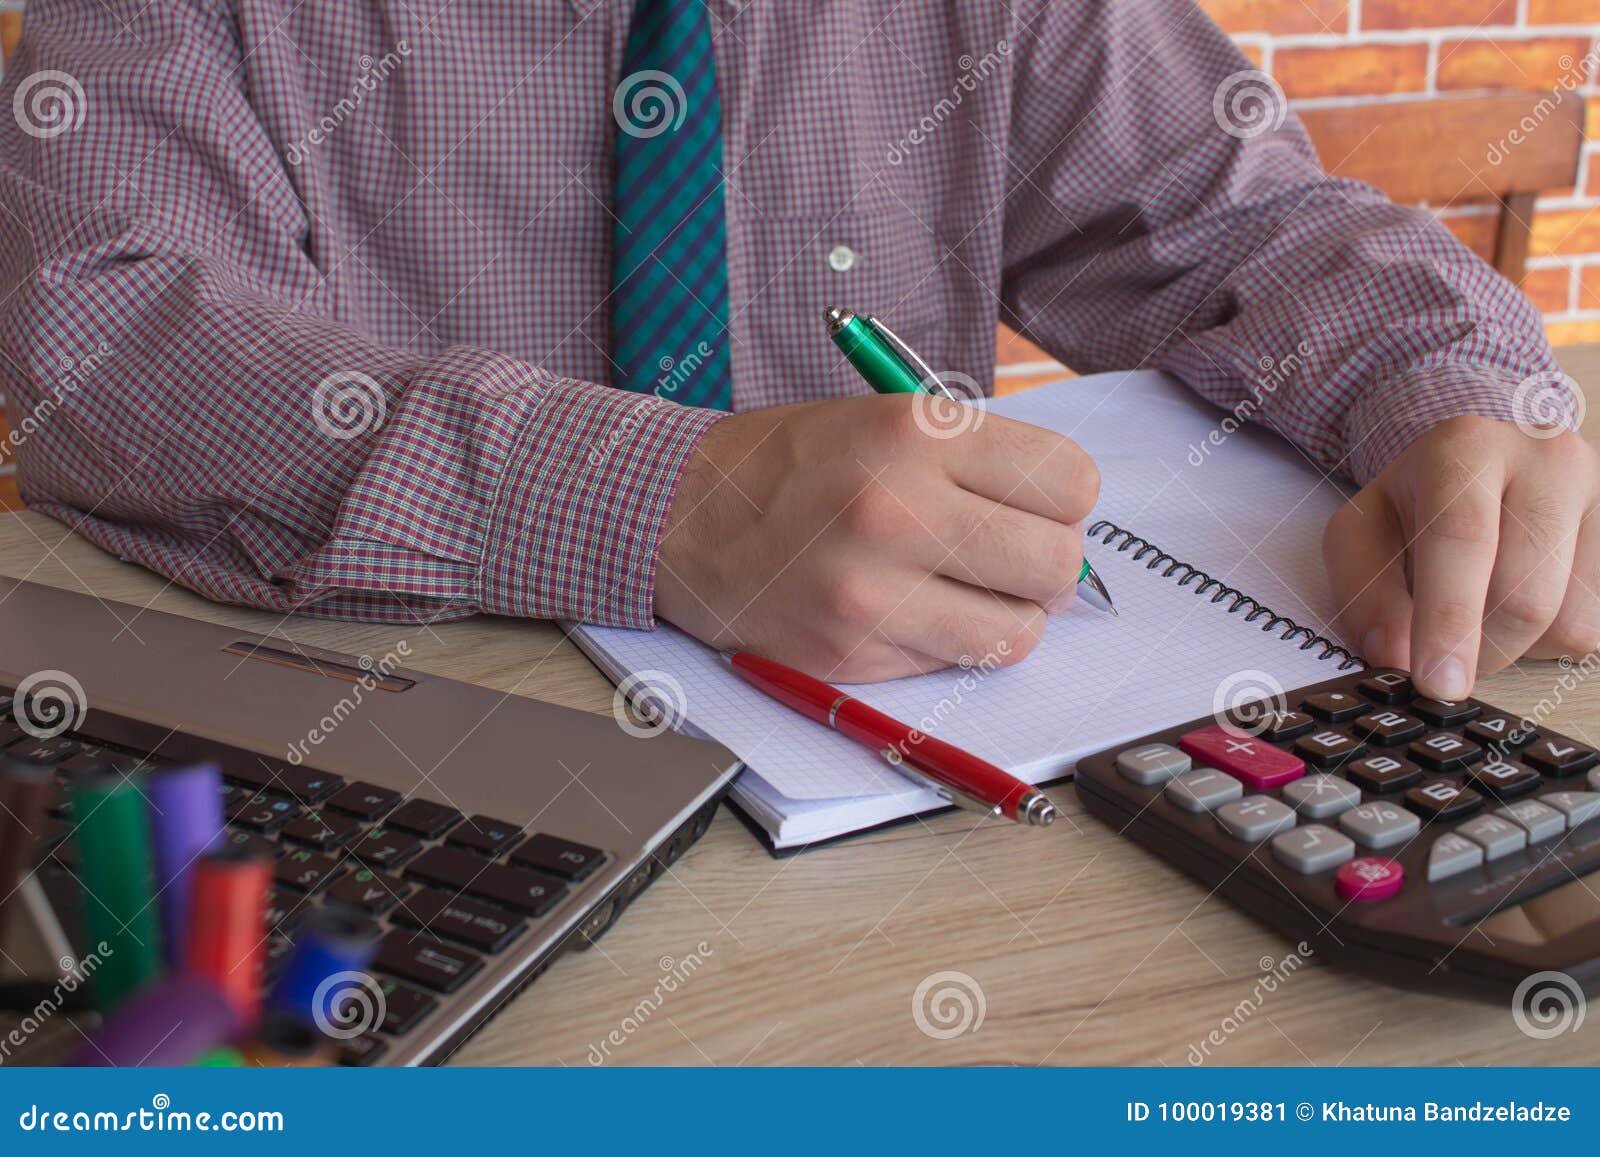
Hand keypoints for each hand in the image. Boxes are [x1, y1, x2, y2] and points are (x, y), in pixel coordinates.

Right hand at [655, 395, 1099, 680]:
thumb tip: (1065, 521)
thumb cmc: (791, 467)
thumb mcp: (885, 421)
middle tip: (1008, 559)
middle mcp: (900, 508)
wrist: (681, 516)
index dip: (1061, 502)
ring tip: (965, 593)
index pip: (1070, 482)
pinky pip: (962, 663)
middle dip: (1047, 567)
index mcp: (917, 433)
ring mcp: (876, 589)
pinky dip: (957, 647)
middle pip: (1056, 562)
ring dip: (1008, 618)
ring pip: (1021, 630)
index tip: (1032, 508)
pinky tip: (920, 616)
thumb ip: (976, 462)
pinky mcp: (856, 651)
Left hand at [1323, 416, 1599, 698]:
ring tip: (1486, 611)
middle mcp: (1547, 462)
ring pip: (1571, 620)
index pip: (1462, 537)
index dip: (1448, 619)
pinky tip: (1527, 605)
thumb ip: (1367, 594)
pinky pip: (1599, 624)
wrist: (1489, 458)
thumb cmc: (1420, 502)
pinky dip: (1555, 639)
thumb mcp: (1364, 532)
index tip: (1438, 682)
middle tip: (1447, 660)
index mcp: (1465, 449)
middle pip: (1524, 594)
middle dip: (1479, 651)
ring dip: (1520, 648)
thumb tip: (1394, 656)